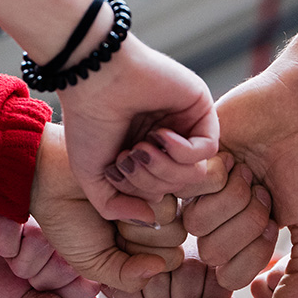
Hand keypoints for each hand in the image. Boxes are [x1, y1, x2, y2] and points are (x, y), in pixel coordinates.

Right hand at [0, 214, 97, 297]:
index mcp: (70, 255)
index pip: (87, 282)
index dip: (61, 295)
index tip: (42, 291)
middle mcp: (60, 231)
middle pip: (68, 263)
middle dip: (39, 281)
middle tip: (20, 273)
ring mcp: (37, 212)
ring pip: (42, 243)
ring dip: (19, 263)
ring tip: (8, 257)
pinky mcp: (10, 200)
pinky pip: (15, 229)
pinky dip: (3, 245)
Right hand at [31, 123, 181, 291]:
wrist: (51, 181)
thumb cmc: (68, 222)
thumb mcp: (93, 263)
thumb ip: (125, 278)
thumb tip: (158, 268)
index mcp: (143, 246)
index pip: (167, 264)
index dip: (142, 261)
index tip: (116, 249)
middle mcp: (155, 224)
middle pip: (174, 246)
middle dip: (141, 243)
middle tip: (114, 228)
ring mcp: (158, 198)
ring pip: (174, 224)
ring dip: (139, 223)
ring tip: (115, 210)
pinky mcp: (156, 175)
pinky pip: (167, 199)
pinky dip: (140, 203)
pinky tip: (120, 194)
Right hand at [60, 35, 220, 223]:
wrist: (93, 76)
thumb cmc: (88, 121)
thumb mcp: (94, 176)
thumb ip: (115, 207)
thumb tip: (151, 222)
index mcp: (148, 156)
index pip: (163, 195)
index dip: (140, 194)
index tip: (116, 172)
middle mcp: (169, 142)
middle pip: (180, 188)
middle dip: (151, 181)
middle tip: (127, 158)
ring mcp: (186, 125)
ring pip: (196, 173)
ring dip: (166, 168)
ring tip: (141, 148)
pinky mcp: (201, 107)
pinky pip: (209, 148)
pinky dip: (182, 151)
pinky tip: (160, 135)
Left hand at [182, 160, 278, 289]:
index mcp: (246, 241)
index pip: (230, 278)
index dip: (253, 253)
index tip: (274, 225)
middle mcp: (218, 225)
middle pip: (211, 253)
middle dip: (246, 220)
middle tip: (261, 191)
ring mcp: (197, 198)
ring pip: (196, 223)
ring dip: (232, 194)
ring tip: (246, 171)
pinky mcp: (183, 169)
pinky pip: (186, 190)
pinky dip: (217, 172)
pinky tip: (229, 158)